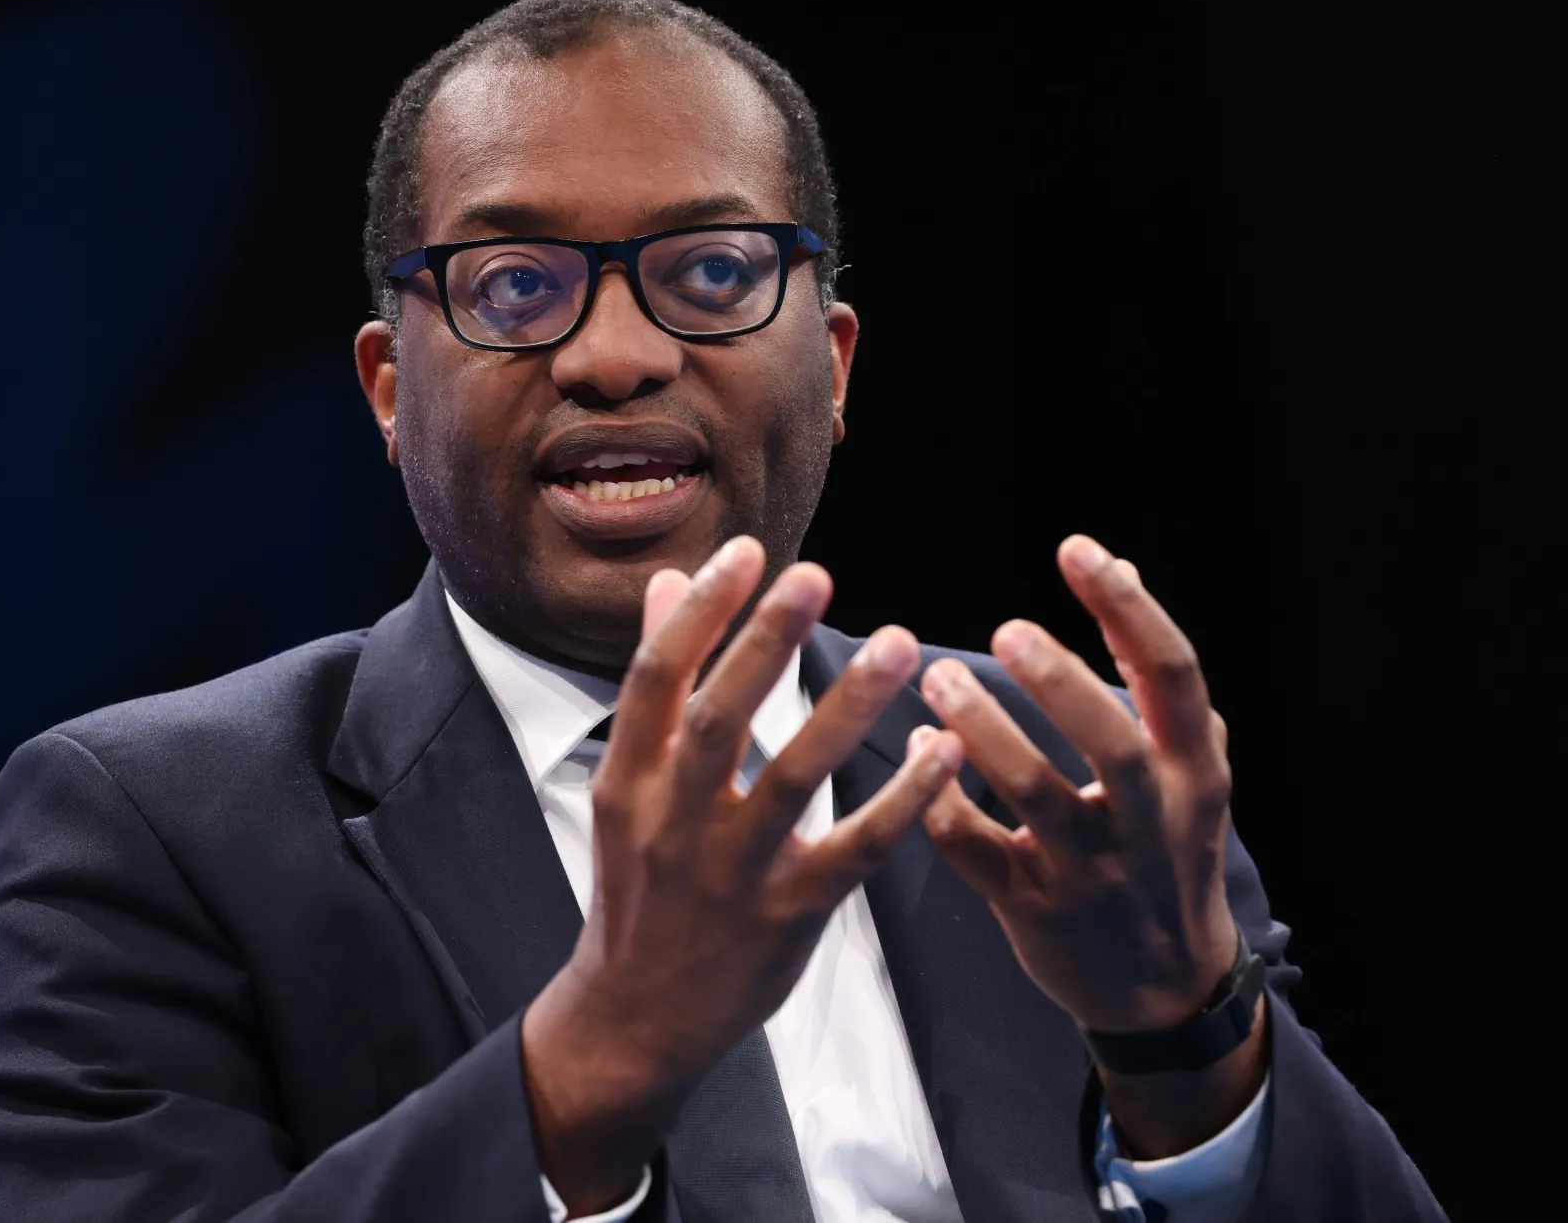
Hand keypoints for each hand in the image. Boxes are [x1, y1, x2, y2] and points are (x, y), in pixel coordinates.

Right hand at [521, 536, 964, 1211]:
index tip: (747, 550)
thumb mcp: (627, 789)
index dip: (700, 610)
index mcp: (629, 780)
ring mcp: (732, 873)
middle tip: (817, 575)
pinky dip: (901, 802)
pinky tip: (940, 753)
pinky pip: (855, 852)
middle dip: (765, 642)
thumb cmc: (642, 886)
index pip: (655, 677)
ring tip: (900, 642)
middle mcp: (673, 821)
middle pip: (719, 717)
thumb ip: (657, 685)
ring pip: (794, 778)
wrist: (638, 1016)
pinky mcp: (789, 917)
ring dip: (848, 706)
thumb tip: (670, 580)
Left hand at [917, 535, 1259, 1154]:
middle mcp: (1151, 821)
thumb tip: (1123, 567)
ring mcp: (1093, 872)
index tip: (1077, 550)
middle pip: (1112, 743)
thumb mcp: (1188, 770)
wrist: (1164, 988)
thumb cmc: (1167, 852)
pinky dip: (941, 802)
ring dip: (983, 733)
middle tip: (1005, 631)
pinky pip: (979, 853)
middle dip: (1059, 683)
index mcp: (1195, 773)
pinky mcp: (1035, 911)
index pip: (1173, 675)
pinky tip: (914, 749)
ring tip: (937, 680)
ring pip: (1036, 798)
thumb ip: (1151, 680)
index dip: (1127, 607)